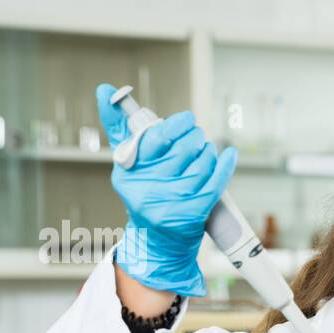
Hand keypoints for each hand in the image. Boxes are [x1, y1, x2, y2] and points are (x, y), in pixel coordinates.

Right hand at [96, 83, 236, 297]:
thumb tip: (105, 90)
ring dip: (209, 152)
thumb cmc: (145, 191)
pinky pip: (215, 183)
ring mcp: (170, 203)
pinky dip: (225, 166)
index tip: (186, 120)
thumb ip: (119, 127)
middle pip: (182, 150)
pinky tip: (229, 154)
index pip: (155, 138)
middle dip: (195, 138)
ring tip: (206, 150)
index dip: (175, 126)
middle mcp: (146, 189)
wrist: (157, 240)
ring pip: (201, 165)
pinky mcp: (191, 214)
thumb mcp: (129, 163)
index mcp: (128, 171)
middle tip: (198, 136)